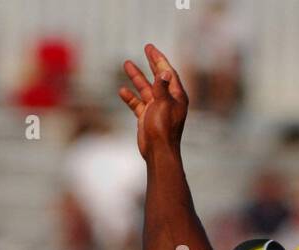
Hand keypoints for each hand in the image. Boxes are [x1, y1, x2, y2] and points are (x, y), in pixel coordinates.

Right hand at [119, 43, 187, 159]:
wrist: (158, 152)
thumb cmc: (164, 129)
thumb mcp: (163, 105)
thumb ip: (161, 88)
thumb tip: (164, 72)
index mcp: (176, 96)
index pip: (168, 73)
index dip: (159, 59)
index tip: (150, 48)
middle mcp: (167, 100)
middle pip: (158, 77)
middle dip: (152, 63)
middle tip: (146, 48)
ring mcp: (156, 109)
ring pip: (145, 89)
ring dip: (137, 77)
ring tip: (126, 63)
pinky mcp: (146, 117)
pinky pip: (137, 103)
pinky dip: (130, 97)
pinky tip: (122, 90)